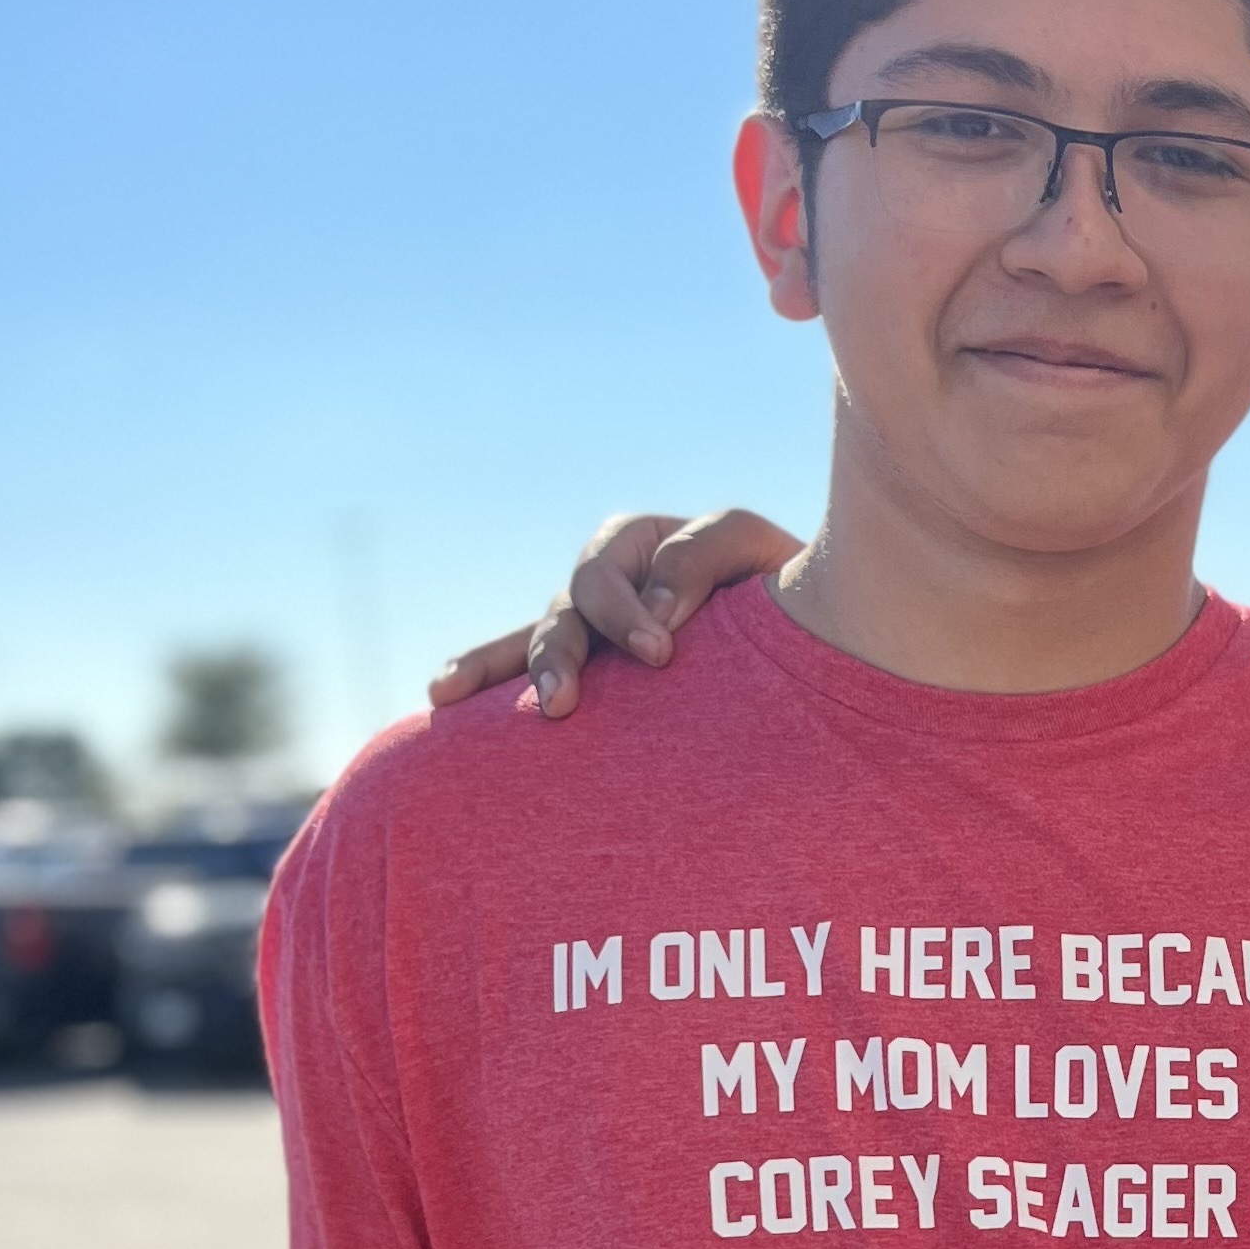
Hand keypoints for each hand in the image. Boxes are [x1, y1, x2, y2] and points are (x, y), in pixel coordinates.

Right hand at [426, 507, 799, 721]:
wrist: (810, 636)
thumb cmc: (782, 584)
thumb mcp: (756, 549)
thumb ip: (704, 554)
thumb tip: (655, 613)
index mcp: (640, 545)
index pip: (608, 573)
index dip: (625, 612)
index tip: (660, 655)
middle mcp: (607, 587)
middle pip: (563, 613)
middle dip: (558, 656)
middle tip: (563, 703)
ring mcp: (593, 633)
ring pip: (535, 643)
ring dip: (500, 672)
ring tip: (462, 700)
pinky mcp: (594, 679)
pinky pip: (521, 673)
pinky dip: (483, 681)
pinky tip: (439, 699)